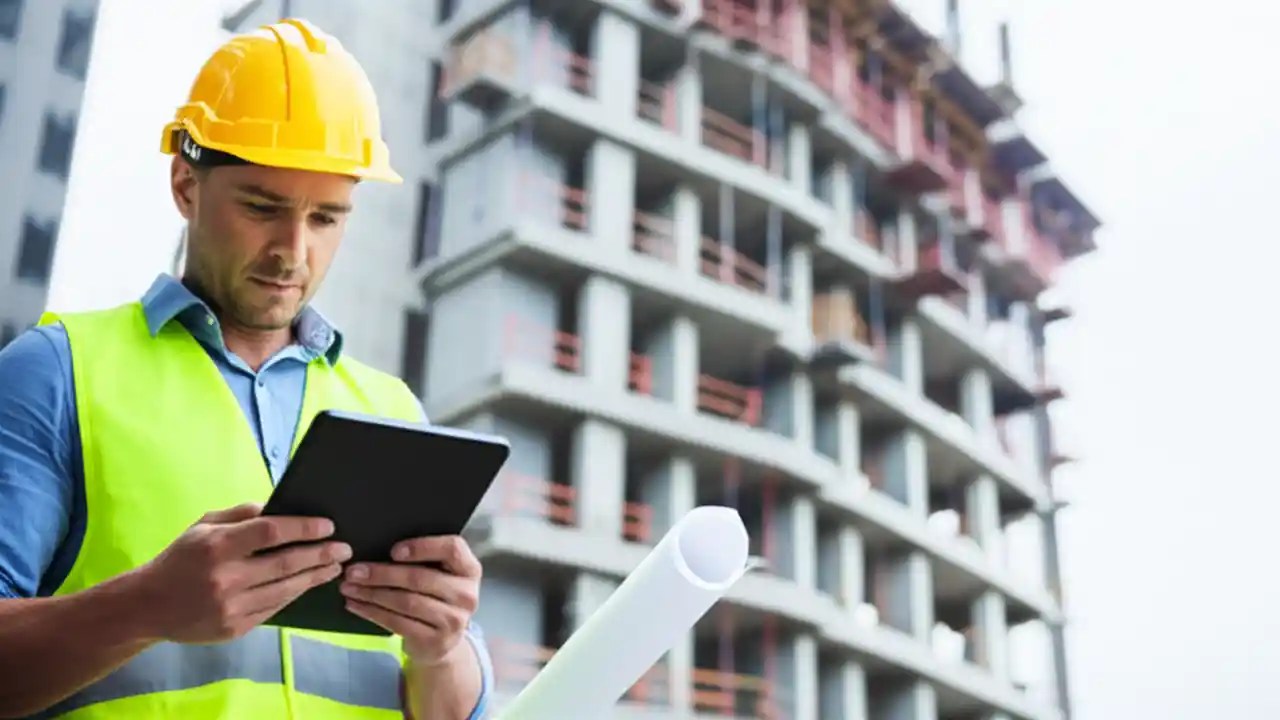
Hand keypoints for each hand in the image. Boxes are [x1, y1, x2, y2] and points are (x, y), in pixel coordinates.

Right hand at [133, 502, 350, 643]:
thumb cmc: (180, 559)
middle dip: (320, 554)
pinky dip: (294, 595)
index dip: (303, 527)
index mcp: (216, 546)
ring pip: (285, 589)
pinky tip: (308, 583)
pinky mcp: (234, 628)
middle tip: (344, 548)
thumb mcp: (202, 526)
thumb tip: (279, 507)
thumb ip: (240, 515)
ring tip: (335, 567)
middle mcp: (225, 578)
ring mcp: (230, 607)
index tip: (328, 525)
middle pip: (285, 563)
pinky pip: (274, 608)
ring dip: (315, 577)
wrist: (148, 606)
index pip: (270, 531)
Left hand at [339, 535, 480, 665]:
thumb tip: (377, 546)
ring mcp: (454, 621)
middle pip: (420, 578)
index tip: (393, 550)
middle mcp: (466, 595)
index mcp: (469, 569)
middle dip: (382, 573)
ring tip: (349, 587)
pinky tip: (356, 605)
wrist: (443, 640)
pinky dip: (372, 612)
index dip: (423, 547)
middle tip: (354, 571)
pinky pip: (398, 623)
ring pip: (406, 602)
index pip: (452, 548)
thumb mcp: (440, 575)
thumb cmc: (435, 596)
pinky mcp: (435, 641)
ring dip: (372, 594)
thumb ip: (424, 560)